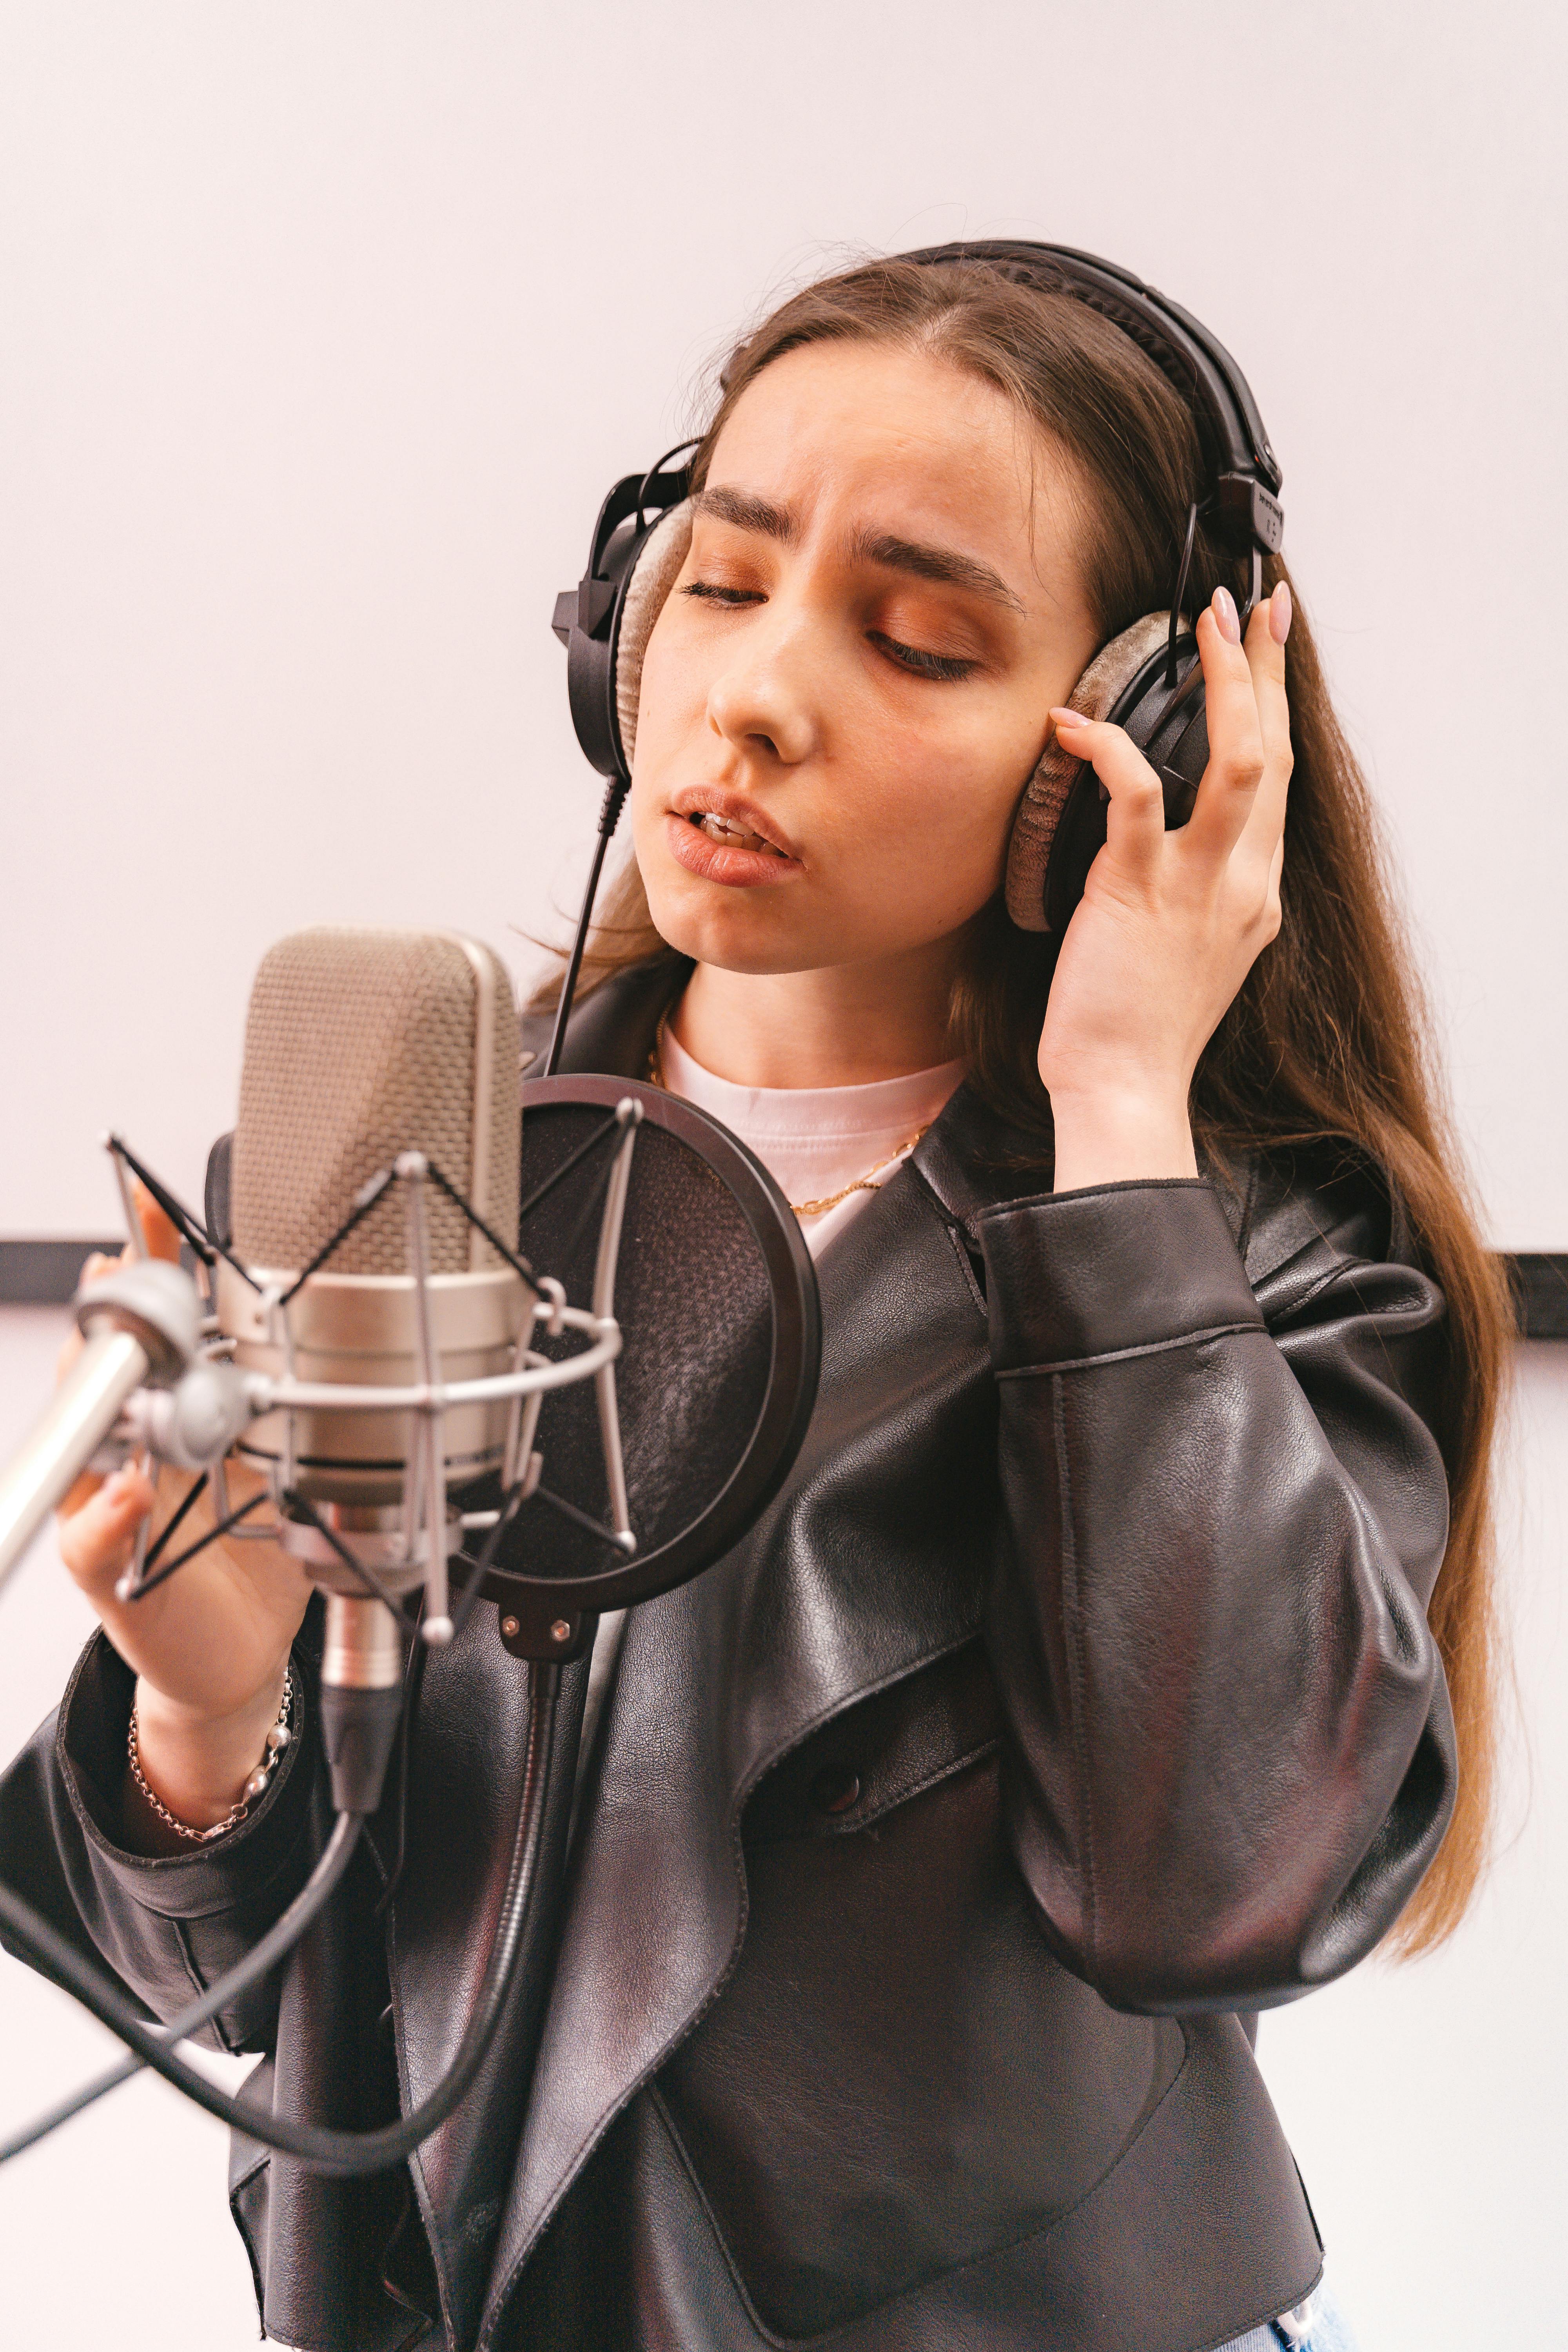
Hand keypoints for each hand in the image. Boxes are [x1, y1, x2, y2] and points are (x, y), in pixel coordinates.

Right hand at [56, 1190, 311, 1839]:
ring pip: (81, 1437)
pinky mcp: (108, 1571)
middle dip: (109, 1317)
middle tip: (117, 1271)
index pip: (155, 1330)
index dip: (147, 1272)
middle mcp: (133, 1453)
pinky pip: (90, 1536)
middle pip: (102, 1368)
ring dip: (95, 1395)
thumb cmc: (251, 1557)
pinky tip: (123, 1490)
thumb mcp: (279, 1472)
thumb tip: (316, 1337)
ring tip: (113, 1360)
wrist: (235, 1656)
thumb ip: (283, 1411)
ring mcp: (110, 1508)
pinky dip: (104, 1513)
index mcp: (178, 1419)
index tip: (148, 1216)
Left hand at [1037, 581, 1292, 1192]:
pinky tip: (1072, 724)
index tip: (1269, 644)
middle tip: (1253, 605)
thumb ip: (1198, 893)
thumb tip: (1169, 846)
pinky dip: (1105, 748)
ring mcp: (1199, 885)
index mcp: (1256, 894)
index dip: (1276, 706)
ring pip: (1238, 760)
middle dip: (1267, 670)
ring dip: (1225, 685)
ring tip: (1201, 627)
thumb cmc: (1139, 1028)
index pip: (1280, 781)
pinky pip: (1136, 796)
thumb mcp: (1191, 950)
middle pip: (1277, 752)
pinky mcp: (1140, 892)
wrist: (1124, 1090)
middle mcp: (1244, 882)